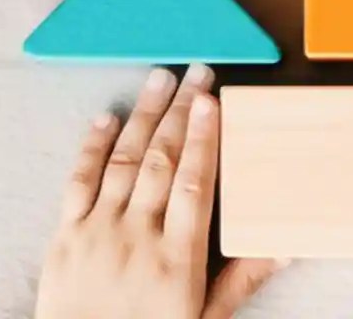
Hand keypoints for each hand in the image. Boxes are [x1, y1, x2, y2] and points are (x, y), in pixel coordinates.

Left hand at [35, 65, 285, 318]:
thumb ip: (242, 279)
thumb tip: (286, 249)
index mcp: (177, 258)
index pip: (194, 185)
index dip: (203, 138)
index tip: (213, 102)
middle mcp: (137, 236)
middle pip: (162, 162)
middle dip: (181, 113)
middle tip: (197, 73)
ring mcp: (98, 232)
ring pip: (123, 162)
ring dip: (144, 116)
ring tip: (160, 79)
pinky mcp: (66, 236)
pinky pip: (78, 181)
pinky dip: (92, 146)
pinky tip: (107, 118)